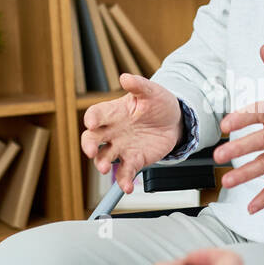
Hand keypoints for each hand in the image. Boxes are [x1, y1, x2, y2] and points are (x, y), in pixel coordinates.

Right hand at [81, 73, 181, 194]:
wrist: (175, 122)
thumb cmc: (158, 104)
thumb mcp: (151, 92)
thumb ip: (138, 85)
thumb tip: (125, 77)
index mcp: (113, 112)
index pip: (96, 115)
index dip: (92, 119)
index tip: (92, 123)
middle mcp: (112, 132)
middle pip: (92, 139)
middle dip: (88, 145)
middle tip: (91, 151)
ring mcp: (121, 147)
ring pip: (104, 158)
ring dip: (102, 164)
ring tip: (105, 168)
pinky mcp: (134, 160)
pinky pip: (125, 173)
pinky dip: (124, 181)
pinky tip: (128, 187)